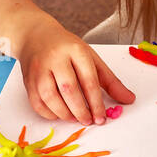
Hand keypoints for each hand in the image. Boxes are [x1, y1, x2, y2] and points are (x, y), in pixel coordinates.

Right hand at [17, 19, 135, 124]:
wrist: (35, 36)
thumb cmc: (66, 48)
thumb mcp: (91, 58)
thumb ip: (110, 80)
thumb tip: (129, 99)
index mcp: (75, 50)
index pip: (89, 80)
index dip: (96, 102)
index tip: (102, 117)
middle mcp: (55, 58)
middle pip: (69, 89)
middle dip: (81, 110)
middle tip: (89, 121)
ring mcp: (39, 69)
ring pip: (50, 97)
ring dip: (65, 114)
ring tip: (76, 118)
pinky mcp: (28, 80)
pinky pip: (37, 103)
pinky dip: (50, 114)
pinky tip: (60, 114)